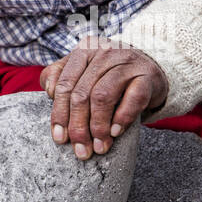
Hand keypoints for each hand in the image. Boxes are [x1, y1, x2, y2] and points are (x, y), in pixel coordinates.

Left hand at [39, 38, 167, 159]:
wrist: (151, 68)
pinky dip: (122, 118)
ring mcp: (126, 62)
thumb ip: (61, 76)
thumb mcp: (85, 70)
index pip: (64, 84)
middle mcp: (104, 52)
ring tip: (99, 146)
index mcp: (83, 50)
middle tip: (81, 150)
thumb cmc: (111, 74)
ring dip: (98, 126)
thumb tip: (49, 92)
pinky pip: (132, 99)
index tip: (60, 138)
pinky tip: (115, 132)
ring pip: (103, 96)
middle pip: (81, 94)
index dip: (59, 114)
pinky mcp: (146, 75)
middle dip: (78, 127)